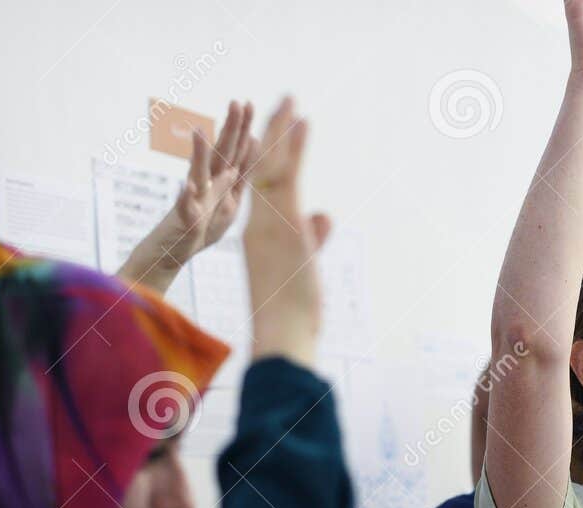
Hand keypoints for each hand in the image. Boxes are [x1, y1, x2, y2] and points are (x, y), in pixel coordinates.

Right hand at [118, 101, 257, 291]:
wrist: (168, 254)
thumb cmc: (197, 228)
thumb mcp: (226, 203)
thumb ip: (237, 175)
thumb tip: (250, 146)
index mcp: (218, 183)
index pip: (234, 152)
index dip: (242, 130)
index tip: (249, 104)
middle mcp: (205, 187)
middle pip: (220, 154)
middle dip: (230, 130)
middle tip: (237, 103)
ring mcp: (193, 203)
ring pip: (198, 176)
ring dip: (199, 154)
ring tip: (199, 131)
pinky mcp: (184, 222)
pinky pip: (184, 211)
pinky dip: (185, 199)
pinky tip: (187, 187)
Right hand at [244, 97, 330, 366]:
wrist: (282, 334)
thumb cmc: (291, 313)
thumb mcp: (305, 267)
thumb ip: (313, 236)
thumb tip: (324, 217)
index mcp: (259, 234)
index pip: (258, 187)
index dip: (262, 156)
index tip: (265, 131)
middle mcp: (258, 222)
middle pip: (262, 168)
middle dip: (271, 132)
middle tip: (279, 101)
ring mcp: (270, 221)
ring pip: (273, 165)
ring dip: (283, 130)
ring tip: (291, 98)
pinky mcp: (286, 224)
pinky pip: (289, 177)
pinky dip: (296, 148)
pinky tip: (302, 121)